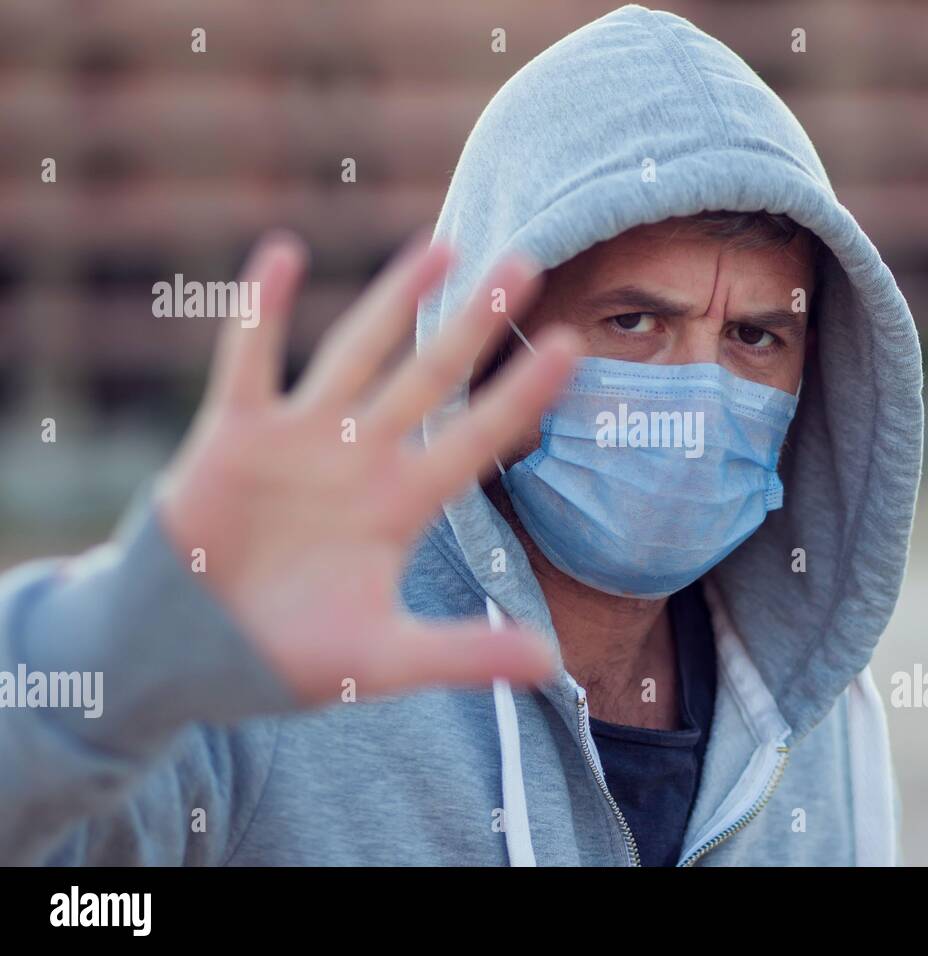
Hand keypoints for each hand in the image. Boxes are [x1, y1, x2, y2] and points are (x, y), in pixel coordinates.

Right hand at [156, 229, 578, 704]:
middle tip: (525, 262)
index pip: (478, 438)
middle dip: (476, 323)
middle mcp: (363, 459)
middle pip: (431, 376)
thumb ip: (463, 655)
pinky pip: (249, 361)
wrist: (191, 656)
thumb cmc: (289, 658)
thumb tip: (553, 664)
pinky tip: (281, 254)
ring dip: (396, 299)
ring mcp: (301, 440)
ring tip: (441, 247)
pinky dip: (261, 312)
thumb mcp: (384, 660)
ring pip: (357, 352)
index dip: (522, 393)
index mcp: (403, 505)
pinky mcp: (235, 435)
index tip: (570, 345)